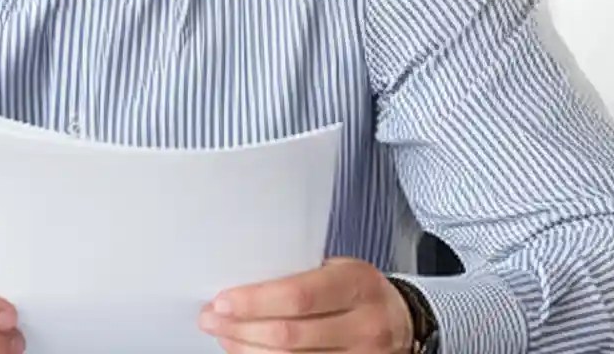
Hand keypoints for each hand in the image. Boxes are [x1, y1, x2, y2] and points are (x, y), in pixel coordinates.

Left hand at [198, 258, 413, 352]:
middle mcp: (365, 325)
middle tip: (211, 319)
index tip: (222, 301)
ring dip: (247, 350)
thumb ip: (298, 275)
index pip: (299, 296)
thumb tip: (239, 285)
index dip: (255, 302)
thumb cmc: (358, 290)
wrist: (403, 320)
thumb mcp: (338, 269)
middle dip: (240, 328)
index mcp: (357, 284)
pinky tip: (247, 353)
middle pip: (289, 336)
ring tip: (224, 336)